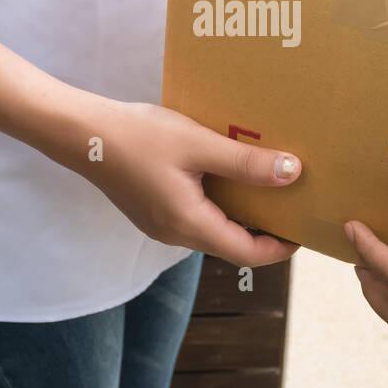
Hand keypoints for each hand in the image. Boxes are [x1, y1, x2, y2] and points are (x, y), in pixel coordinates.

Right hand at [78, 100, 301, 267]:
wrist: (83, 134)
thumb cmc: (139, 136)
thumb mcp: (198, 144)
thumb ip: (245, 163)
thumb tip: (292, 173)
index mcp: (189, 224)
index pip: (247, 253)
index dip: (280, 248)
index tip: (304, 230)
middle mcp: (175, 234)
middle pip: (232, 245)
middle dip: (264, 231)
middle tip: (292, 206)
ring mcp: (161, 225)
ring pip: (213, 231)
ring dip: (241, 217)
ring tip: (267, 188)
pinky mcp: (153, 212)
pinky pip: (196, 218)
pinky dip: (219, 207)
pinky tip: (228, 178)